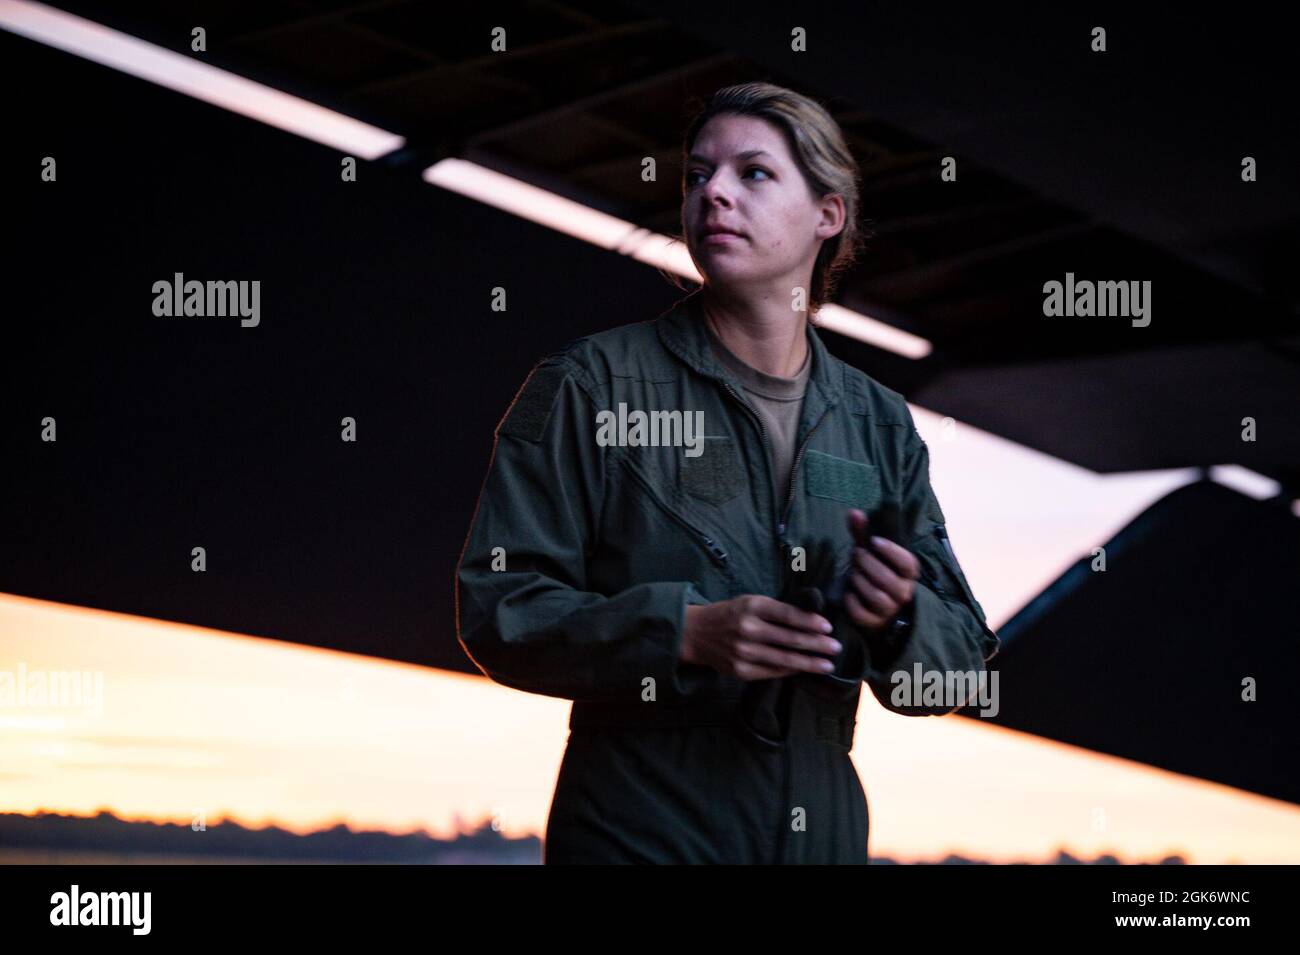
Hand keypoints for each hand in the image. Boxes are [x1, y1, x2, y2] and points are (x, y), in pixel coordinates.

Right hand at [681, 595, 841, 680]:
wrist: (696, 633)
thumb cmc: (730, 615)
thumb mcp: (750, 602)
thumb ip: (776, 611)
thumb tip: (812, 620)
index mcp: (751, 607)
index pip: (788, 615)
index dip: (810, 622)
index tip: (828, 627)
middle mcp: (747, 629)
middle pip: (790, 639)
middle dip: (817, 645)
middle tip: (836, 647)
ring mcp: (743, 652)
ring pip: (784, 660)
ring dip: (809, 663)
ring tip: (827, 664)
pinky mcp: (740, 670)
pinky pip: (772, 672)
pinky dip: (790, 671)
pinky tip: (804, 670)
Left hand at [843, 508, 919, 632]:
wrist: (876, 607)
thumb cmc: (875, 572)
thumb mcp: (871, 552)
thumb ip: (863, 533)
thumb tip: (853, 512)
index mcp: (909, 573)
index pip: (908, 563)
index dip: (891, 551)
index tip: (874, 541)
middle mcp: (903, 593)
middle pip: (886, 579)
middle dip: (866, 563)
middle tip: (856, 555)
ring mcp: (889, 610)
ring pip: (875, 596)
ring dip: (859, 580)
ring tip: (853, 572)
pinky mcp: (874, 623)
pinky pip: (861, 613)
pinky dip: (851, 600)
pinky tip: (848, 591)